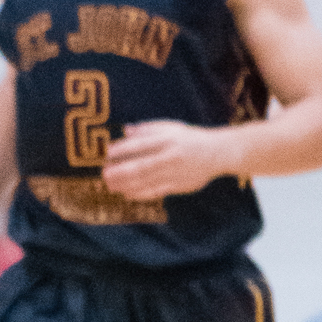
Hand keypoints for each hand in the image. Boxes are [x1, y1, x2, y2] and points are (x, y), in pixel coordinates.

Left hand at [101, 121, 227, 199]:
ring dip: (126, 185)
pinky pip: (156, 191)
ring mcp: (174, 172)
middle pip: (140, 166)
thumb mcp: (170, 127)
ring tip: (111, 186)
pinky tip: (127, 194)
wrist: (217, 153)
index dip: (121, 150)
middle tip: (104, 175)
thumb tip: (126, 131)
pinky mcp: (178, 185)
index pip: (140, 145)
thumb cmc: (189, 138)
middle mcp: (170, 156)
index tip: (107, 154)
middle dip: (120, 172)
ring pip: (146, 181)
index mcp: (167, 139)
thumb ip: (147, 129)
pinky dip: (140, 194)